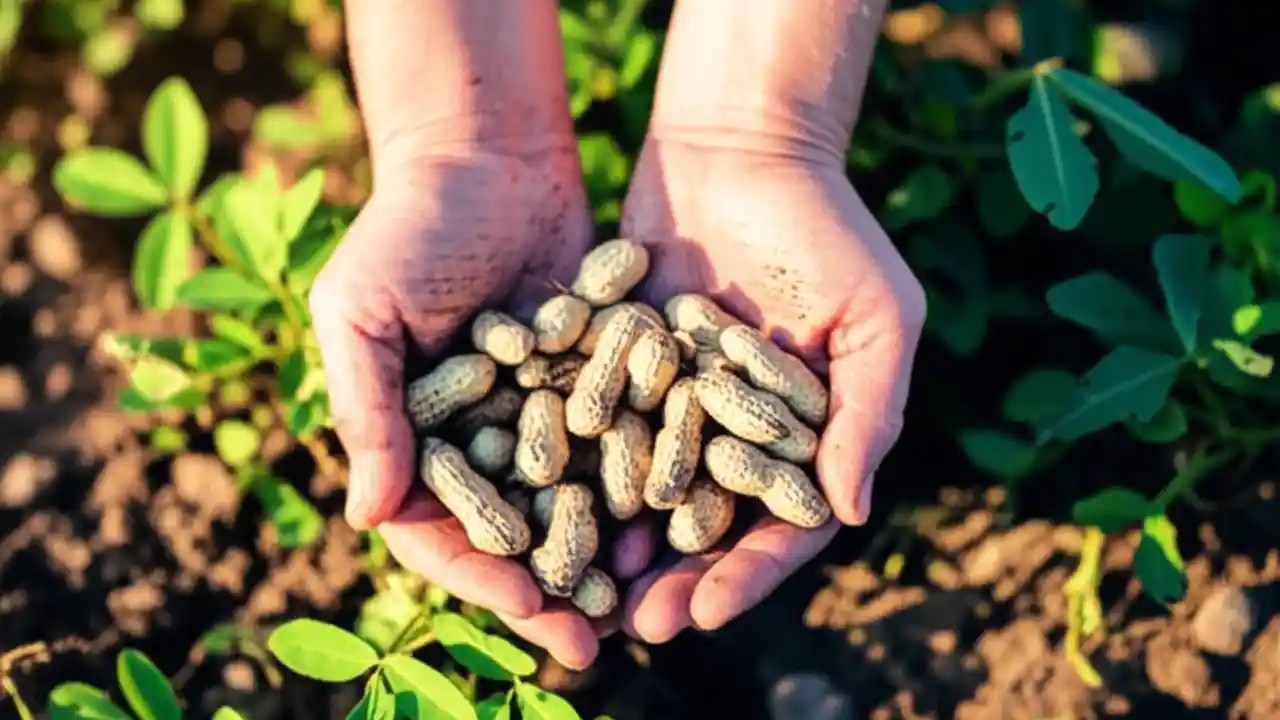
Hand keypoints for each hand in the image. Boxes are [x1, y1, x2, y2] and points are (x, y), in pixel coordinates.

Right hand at [310, 147, 616, 668]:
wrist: (486, 149)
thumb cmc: (405, 225)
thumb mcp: (362, 311)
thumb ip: (365, 409)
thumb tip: (368, 517)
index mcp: (411, 436)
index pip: (439, 530)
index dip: (481, 577)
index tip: (532, 613)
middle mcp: (475, 436)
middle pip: (513, 529)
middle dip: (554, 586)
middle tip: (600, 641)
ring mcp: (536, 409)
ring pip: (573, 498)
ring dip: (606, 549)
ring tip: (648, 598)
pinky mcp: (591, 376)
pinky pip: (618, 441)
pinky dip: (644, 479)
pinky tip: (682, 517)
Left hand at [617, 135, 926, 642]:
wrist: (741, 145)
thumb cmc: (827, 226)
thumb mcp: (875, 315)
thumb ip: (868, 413)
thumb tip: (849, 513)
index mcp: (814, 432)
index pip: (788, 523)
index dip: (751, 572)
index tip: (707, 610)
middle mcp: (747, 429)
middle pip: (714, 522)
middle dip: (678, 576)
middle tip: (638, 625)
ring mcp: (685, 402)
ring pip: (655, 490)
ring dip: (625, 542)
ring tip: (590, 588)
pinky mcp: (630, 367)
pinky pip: (610, 431)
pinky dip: (587, 472)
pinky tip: (553, 509)